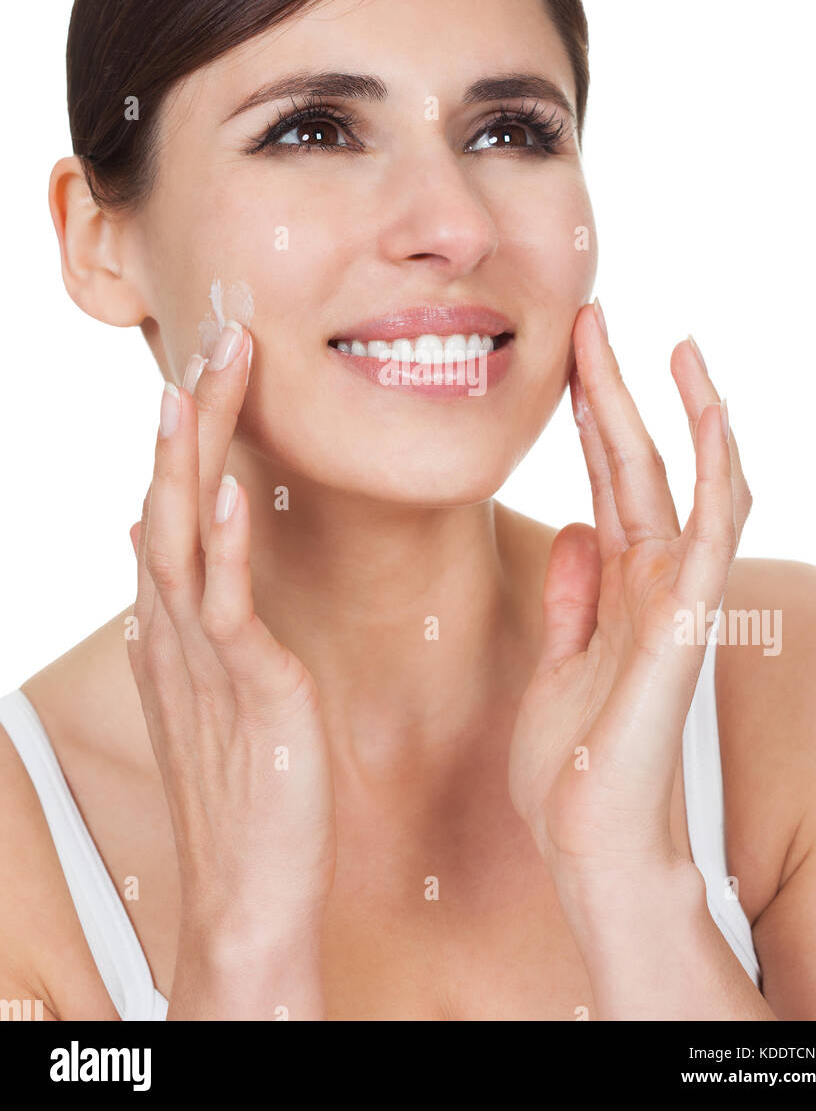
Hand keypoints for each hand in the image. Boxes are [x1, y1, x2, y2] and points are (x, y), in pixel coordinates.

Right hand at [128, 323, 335, 951]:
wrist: (246, 892)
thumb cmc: (246, 784)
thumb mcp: (210, 681)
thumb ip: (189, 605)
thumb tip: (160, 531)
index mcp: (177, 620)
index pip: (176, 504)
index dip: (191, 431)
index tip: (214, 362)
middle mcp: (175, 627)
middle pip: (173, 498)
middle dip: (192, 415)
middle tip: (216, 332)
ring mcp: (200, 657)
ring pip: (186, 533)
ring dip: (196, 452)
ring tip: (207, 377)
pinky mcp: (241, 690)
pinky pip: (225, 606)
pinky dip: (225, 543)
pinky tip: (234, 489)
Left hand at [509, 301, 751, 889]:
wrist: (585, 842)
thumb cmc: (573, 768)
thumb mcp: (560, 662)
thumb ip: (575, 598)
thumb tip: (579, 530)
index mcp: (620, 588)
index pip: (609, 479)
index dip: (592, 413)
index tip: (571, 352)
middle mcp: (654, 582)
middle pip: (640, 464)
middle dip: (616, 389)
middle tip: (594, 316)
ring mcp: (677, 598)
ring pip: (692, 484)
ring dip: (683, 411)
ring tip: (675, 345)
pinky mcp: (687, 621)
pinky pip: (713, 531)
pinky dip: (719, 470)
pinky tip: (714, 414)